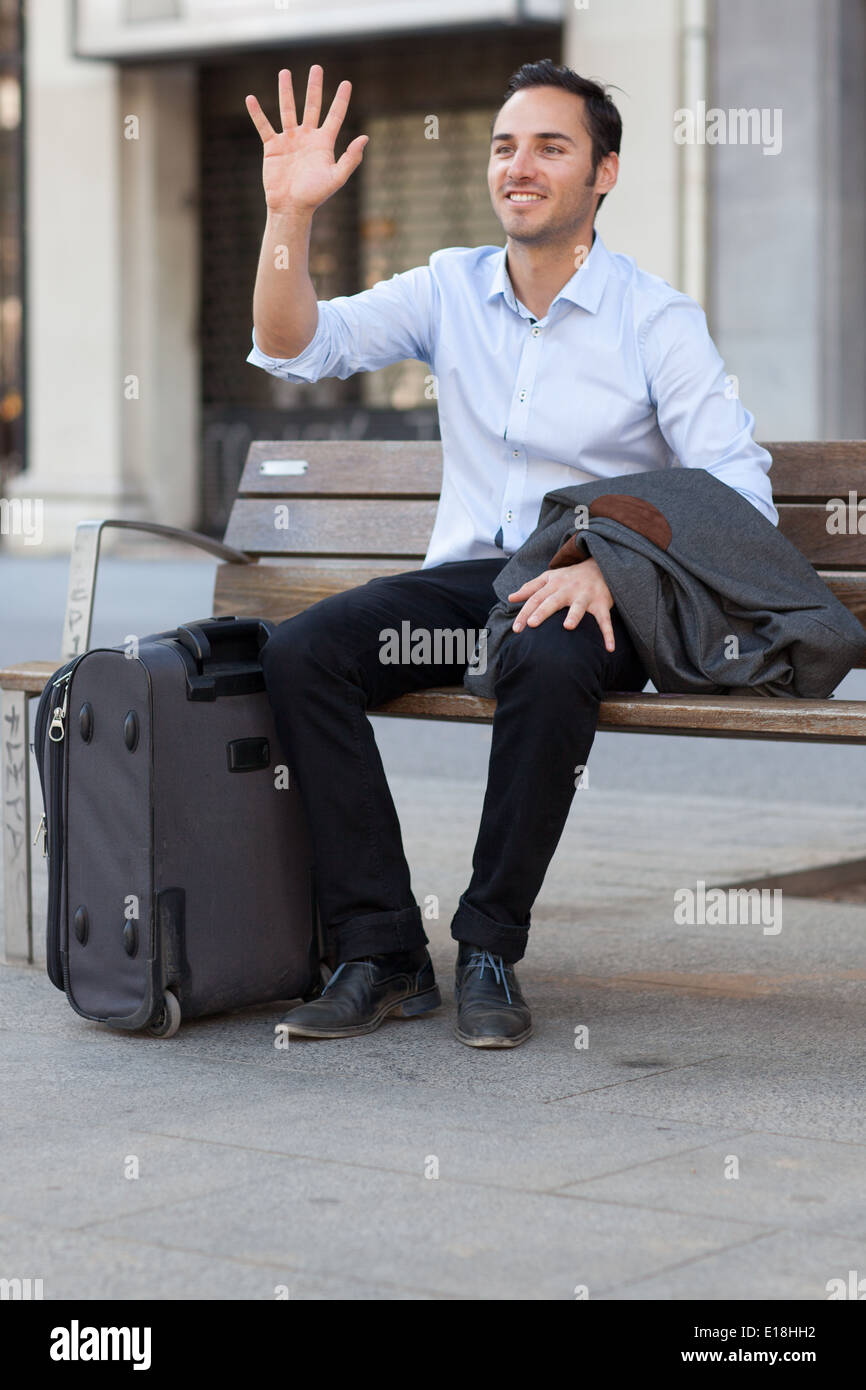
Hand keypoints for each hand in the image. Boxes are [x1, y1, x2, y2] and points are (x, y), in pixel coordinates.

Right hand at [245, 65, 368, 215]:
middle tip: (316, 68)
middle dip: (314, 87)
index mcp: (324, 143)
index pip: (335, 116)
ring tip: (284, 72)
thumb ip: (351, 159)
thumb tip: (365, 138)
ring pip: (287, 109)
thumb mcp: (336, 178)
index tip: (346, 83)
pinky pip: (264, 126)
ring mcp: (289, 140)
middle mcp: (307, 137)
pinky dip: (257, 113)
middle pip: (312, 105)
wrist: (291, 207)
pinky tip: (251, 99)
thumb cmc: (315, 196)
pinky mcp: (272, 147)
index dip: (341, 99)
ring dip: (286, 91)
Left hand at [508, 558, 615, 651]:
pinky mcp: (602, 603)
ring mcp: (585, 596)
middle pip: (553, 601)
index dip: (525, 612)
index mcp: (554, 584)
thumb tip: (510, 598)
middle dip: (542, 612)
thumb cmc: (571, 576)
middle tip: (532, 624)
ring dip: (574, 615)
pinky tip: (609, 648)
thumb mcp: (549, 577)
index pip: (536, 598)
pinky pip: (605, 620)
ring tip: (568, 626)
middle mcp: (568, 589)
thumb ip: (530, 588)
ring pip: (579, 606)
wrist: (601, 565)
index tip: (516, 628)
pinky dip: (608, 633)